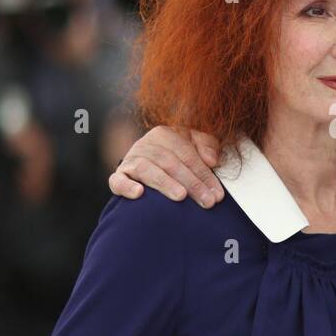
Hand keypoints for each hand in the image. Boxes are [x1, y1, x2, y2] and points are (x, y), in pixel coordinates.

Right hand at [108, 125, 224, 205]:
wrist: (147, 165)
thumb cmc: (175, 156)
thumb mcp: (194, 145)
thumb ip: (207, 146)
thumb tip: (212, 160)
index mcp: (164, 134)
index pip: (187, 154)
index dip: (204, 174)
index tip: (217, 194)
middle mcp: (145, 145)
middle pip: (170, 163)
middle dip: (192, 183)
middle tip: (206, 201)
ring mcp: (130, 160)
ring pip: (147, 169)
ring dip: (165, 183)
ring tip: (180, 196)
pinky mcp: (119, 176)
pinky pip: (118, 181)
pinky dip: (127, 187)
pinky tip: (139, 194)